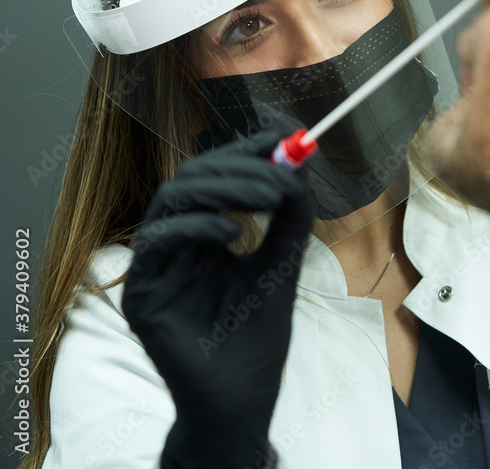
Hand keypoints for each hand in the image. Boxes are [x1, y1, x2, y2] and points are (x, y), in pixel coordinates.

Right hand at [121, 129, 313, 468]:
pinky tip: (232, 234)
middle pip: (191, 177)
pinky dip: (197, 225)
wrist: (241, 401)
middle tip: (278, 172)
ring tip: (266, 196)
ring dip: (223, 187)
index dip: (245, 151)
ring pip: (173, 198)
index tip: (281, 139)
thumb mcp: (281, 267)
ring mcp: (155, 266)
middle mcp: (174, 243)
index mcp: (203, 234)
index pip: (215, 175)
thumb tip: (299, 167)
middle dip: (238, 166)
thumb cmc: (257, 340)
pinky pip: (158, 239)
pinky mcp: (140, 292)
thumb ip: (288, 219)